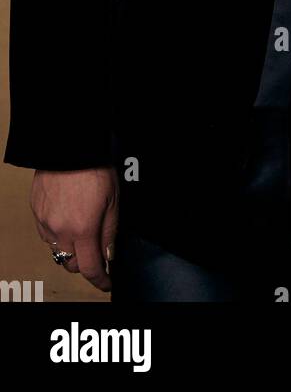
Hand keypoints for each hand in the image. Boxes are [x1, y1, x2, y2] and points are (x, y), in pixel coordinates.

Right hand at [32, 166, 118, 292]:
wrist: (69, 148)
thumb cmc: (94, 169)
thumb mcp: (113, 201)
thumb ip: (110, 231)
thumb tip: (108, 253)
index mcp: (84, 229)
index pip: (90, 268)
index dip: (100, 280)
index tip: (106, 282)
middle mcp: (62, 231)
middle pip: (71, 264)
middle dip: (84, 262)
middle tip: (95, 250)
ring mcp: (46, 223)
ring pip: (58, 251)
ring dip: (70, 248)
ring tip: (81, 229)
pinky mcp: (37, 213)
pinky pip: (47, 235)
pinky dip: (58, 234)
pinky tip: (67, 219)